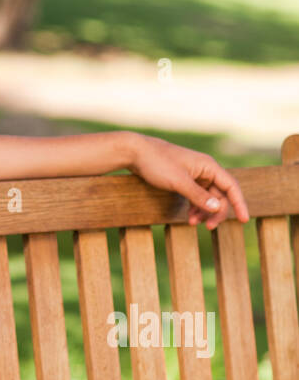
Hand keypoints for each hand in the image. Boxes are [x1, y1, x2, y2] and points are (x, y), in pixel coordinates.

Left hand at [128, 134, 248, 228]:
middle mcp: (205, 169)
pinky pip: (197, 196)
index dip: (239, 204)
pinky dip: (195, 207)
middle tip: (207, 227)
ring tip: (192, 223)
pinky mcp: (184, 179)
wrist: (135, 152)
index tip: (244, 220)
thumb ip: (198, 196)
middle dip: (216, 212)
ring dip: (204, 211)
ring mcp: (194, 174)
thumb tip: (218, 208)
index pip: (231, 186)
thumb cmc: (157, 163)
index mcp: (208, 166)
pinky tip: (189, 217)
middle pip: (220, 194)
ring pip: (208, 197)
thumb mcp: (178, 182)